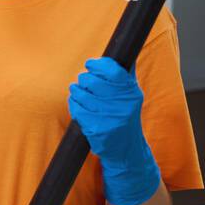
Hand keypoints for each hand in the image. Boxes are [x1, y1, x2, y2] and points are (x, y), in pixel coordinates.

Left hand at [67, 56, 161, 204]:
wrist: (127, 151)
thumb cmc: (126, 118)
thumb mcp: (131, 98)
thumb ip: (126, 77)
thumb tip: (124, 53)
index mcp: (131, 93)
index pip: (113, 70)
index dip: (98, 64)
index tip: (90, 64)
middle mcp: (123, 105)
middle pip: (92, 81)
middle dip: (84, 79)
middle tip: (83, 81)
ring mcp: (110, 118)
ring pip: (81, 94)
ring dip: (76, 91)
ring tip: (78, 92)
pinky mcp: (97, 129)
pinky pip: (76, 109)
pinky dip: (73, 104)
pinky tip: (76, 104)